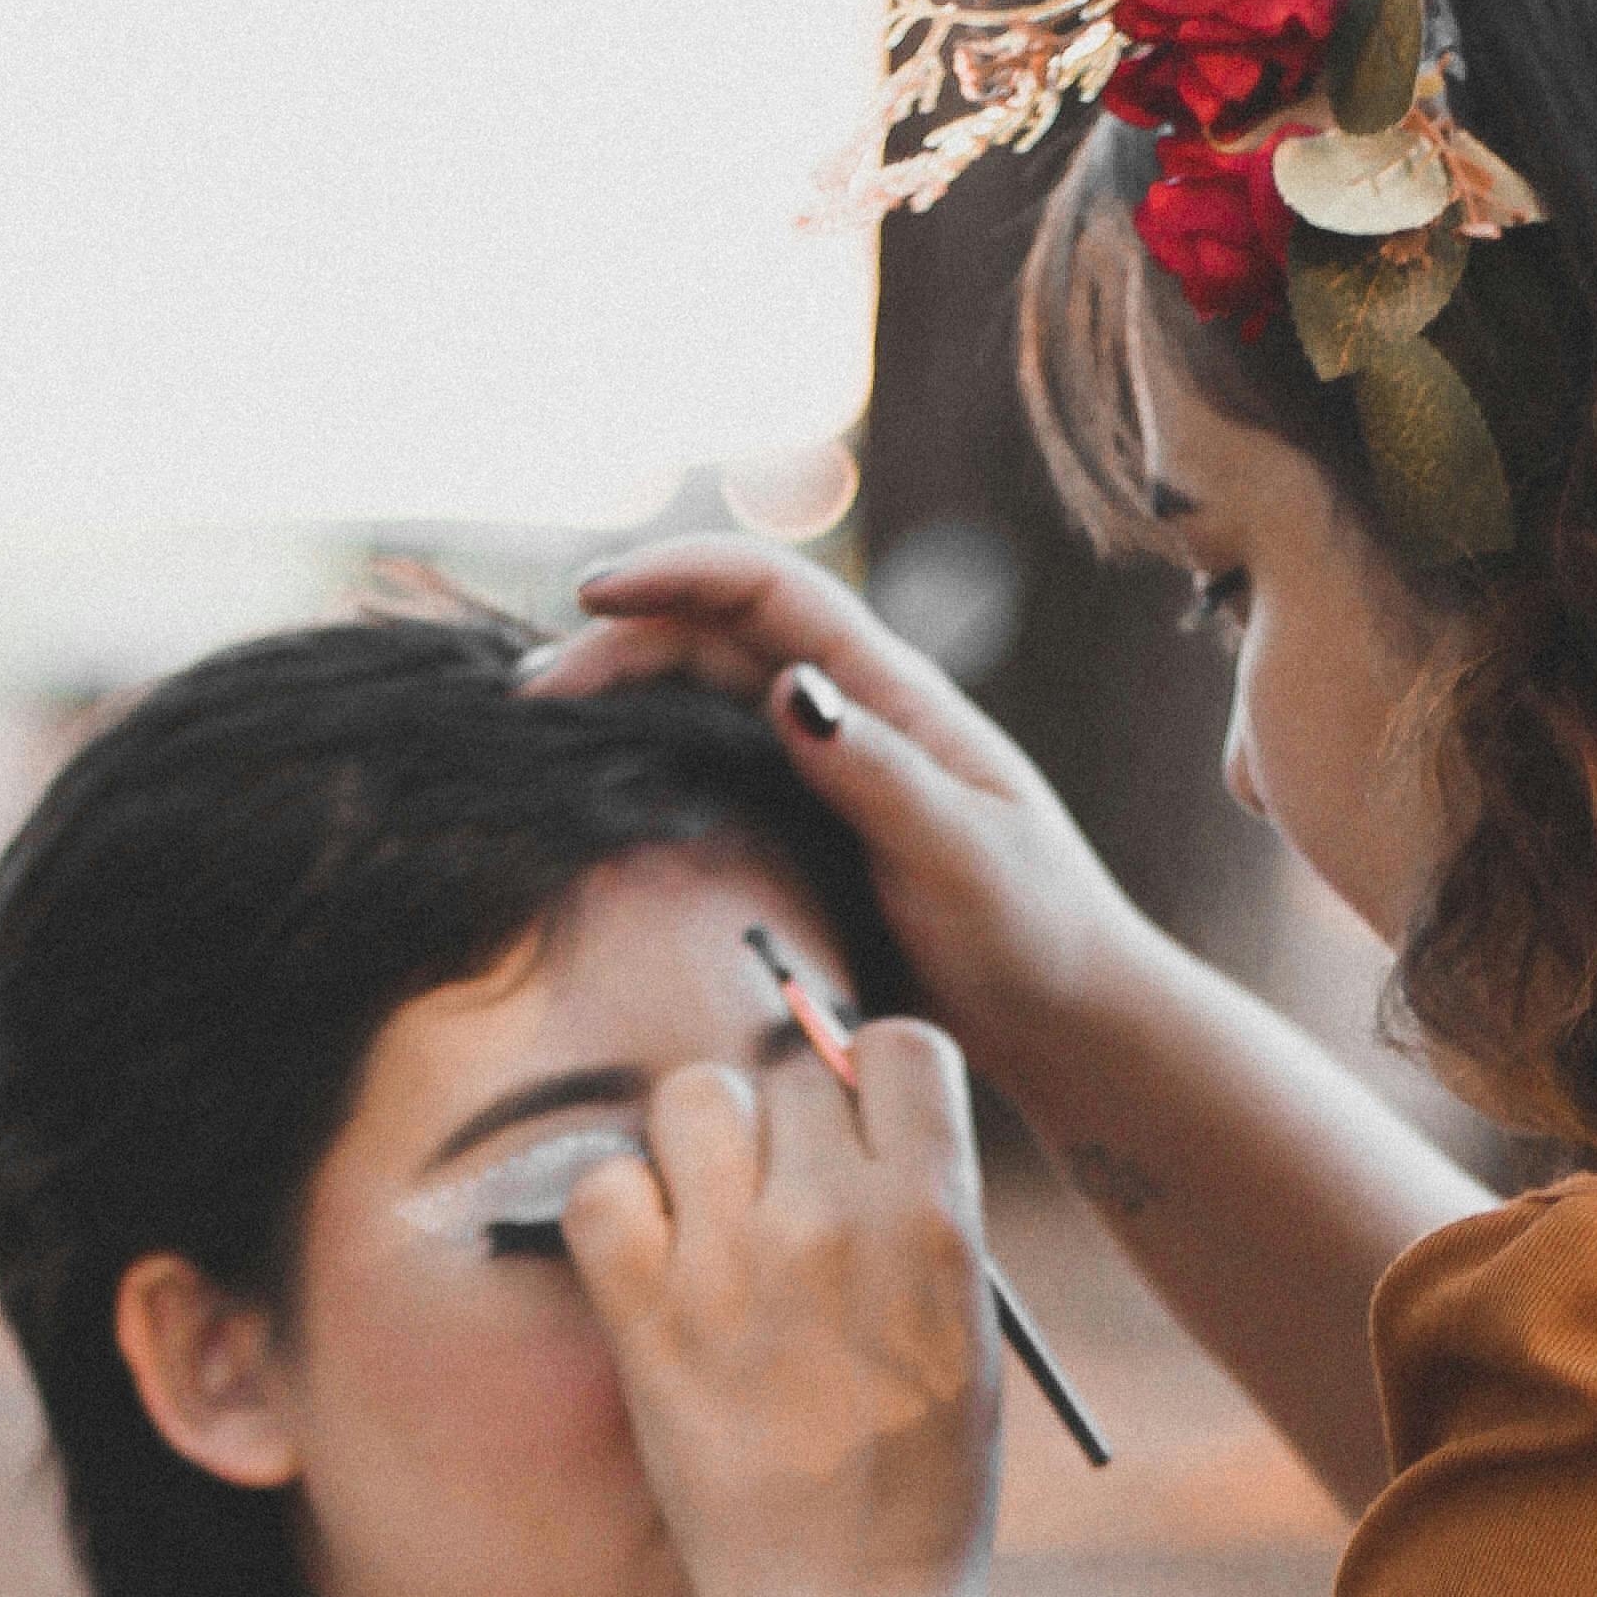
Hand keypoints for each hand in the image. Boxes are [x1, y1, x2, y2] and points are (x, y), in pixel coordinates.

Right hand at [519, 541, 1142, 1103]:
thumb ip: (880, 775)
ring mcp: (819, 777)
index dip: (677, 572)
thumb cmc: (1035, 936)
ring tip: (537, 747)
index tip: (591, 595)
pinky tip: (594, 811)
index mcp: (891, 694)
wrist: (1066, 1024)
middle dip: (616, 649)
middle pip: (709, 642)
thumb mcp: (964, 855)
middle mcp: (846, 717)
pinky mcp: (802, 840)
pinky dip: (645, 775)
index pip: (767, 591)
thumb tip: (792, 688)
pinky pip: (709, 784)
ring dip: (617, 710)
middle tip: (530, 705)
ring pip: (698, 709)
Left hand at [564, 1021, 1001, 1596]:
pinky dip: (620, 1209)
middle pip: (791, 1070)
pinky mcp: (646, 1312)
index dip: (873, 1083)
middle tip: (785, 1213)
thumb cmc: (923, 1485)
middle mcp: (833, 1215)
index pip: (900, 1045)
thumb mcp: (968, 1326)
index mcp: (937, 1214)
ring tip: (716, 1229)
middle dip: (788, 1128)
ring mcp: (732, 1259)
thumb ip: (922, 1210)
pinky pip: (604, 1183)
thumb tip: (852, 1116)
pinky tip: (653, 1265)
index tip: (858, 1138)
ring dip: (701, 1146)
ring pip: (692, 1097)